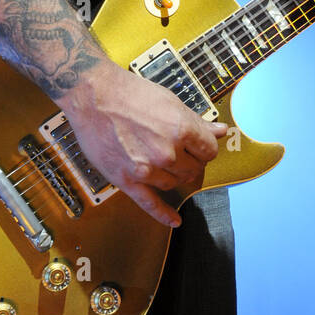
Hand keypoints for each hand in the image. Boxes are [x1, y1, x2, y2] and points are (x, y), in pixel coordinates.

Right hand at [60, 61, 227, 227]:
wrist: (94, 95)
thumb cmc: (130, 93)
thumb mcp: (170, 101)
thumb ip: (196, 121)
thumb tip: (220, 130)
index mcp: (181, 129)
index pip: (209, 151)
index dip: (205, 148)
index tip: (199, 147)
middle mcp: (166, 152)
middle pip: (193, 169)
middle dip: (190, 162)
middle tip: (181, 153)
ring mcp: (147, 169)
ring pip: (174, 184)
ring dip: (174, 176)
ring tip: (165, 163)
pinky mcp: (127, 180)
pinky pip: (149, 203)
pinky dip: (164, 214)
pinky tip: (175, 220)